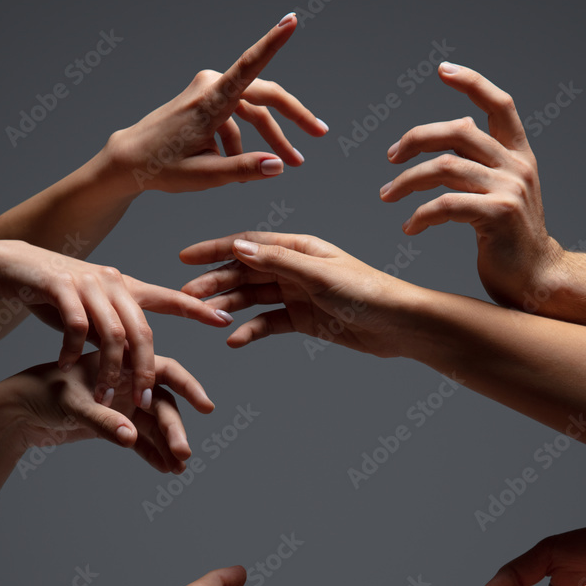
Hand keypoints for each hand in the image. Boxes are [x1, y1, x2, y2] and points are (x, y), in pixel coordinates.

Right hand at [0, 239, 229, 404]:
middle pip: (142, 332)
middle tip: (144, 402)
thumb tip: (137, 362)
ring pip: (111, 335)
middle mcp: (114, 283)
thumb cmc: (60, 295)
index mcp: (128, 287)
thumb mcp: (95, 312)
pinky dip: (73, 352)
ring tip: (102, 399)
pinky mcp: (59, 286)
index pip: (170, 298)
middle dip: (145, 372)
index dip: (198, 310)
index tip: (225, 320)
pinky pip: (75, 326)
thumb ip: (118, 332)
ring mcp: (88, 283)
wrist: (14, 266)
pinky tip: (65, 366)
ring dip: (109, 371)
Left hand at [10, 350, 213, 472]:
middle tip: (183, 453)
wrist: (19, 411)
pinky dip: (152, 453)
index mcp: (121, 361)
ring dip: (168, 445)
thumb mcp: (71, 403)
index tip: (206, 407)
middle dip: (175, 429)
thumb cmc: (42, 393)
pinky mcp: (116, 424)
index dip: (189, 387)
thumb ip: (102, 421)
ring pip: (155, 425)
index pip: (165, 370)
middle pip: (162, 403)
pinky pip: (141, 440)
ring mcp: (123, 403)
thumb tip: (131, 437)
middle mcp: (128, 381)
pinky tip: (165, 468)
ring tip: (178, 468)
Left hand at [108, 14, 327, 194]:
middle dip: (293, 118)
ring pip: (252, 111)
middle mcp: (210, 86)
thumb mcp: (206, 176)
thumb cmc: (161, 167)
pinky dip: (243, 141)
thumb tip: (278, 166)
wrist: (130, 160)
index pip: (249, 67)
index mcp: (211, 101)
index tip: (291, 20)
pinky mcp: (204, 100)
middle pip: (264, 96)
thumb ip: (244, 169)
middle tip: (320, 134)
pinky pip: (235, 118)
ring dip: (269, 138)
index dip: (273, 43)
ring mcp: (207, 91)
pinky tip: (242, 166)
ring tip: (286, 165)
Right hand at [180, 232, 411, 357]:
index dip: (215, 250)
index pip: (248, 245)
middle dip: (215, 282)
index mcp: (299, 248)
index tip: (186, 257)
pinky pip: (270, 323)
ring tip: (205, 317)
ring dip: (229, 306)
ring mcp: (297, 294)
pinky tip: (235, 340)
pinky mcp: (304, 320)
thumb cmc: (368, 291)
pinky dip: (252, 330)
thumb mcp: (319, 274)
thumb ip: (278, 262)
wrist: (399, 325)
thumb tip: (239, 248)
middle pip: (245, 272)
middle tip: (186, 295)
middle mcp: (295, 268)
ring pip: (253, 298)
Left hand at [380, 63, 562, 308]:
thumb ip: (484, 163)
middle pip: (458, 131)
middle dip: (416, 139)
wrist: (537, 277)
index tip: (442, 70)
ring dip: (407, 181)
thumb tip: (457, 134)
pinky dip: (420, 215)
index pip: (498, 104)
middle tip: (390, 158)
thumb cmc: (510, 240)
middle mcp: (516, 166)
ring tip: (386, 196)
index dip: (472, 82)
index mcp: (518, 155)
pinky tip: (409, 228)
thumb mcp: (503, 192)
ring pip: (445, 167)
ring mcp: (508, 189)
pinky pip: (446, 205)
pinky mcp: (497, 215)